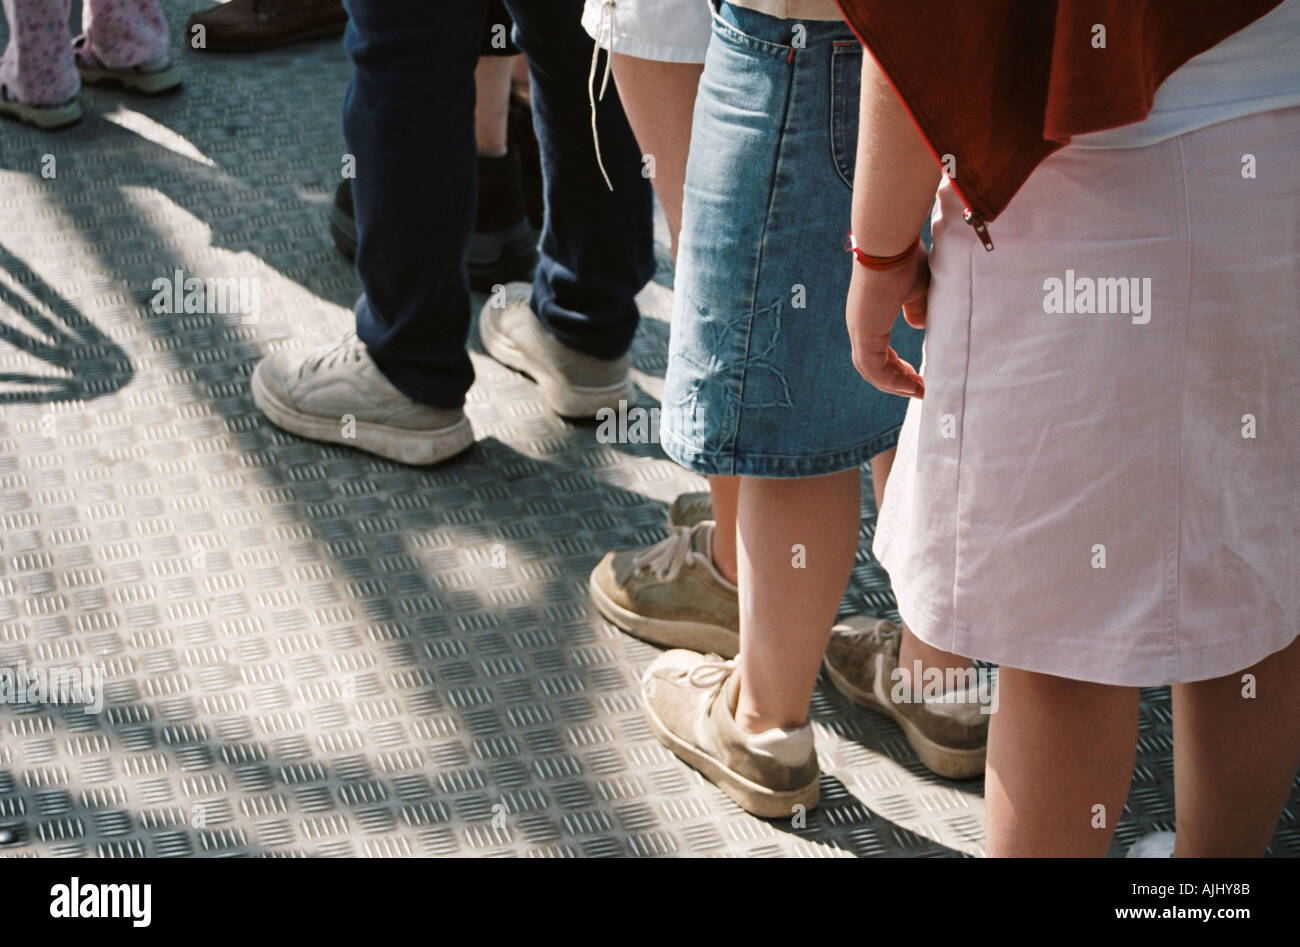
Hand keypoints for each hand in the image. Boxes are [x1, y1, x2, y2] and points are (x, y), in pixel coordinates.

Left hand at [845, 245, 928, 397]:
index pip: (877, 349)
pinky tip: (911, 386)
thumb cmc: (904, 258)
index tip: (916, 376)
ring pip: (871, 370)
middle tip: (918, 389)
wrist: (890, 242)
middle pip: (872, 365)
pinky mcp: (864, 331)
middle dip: (895, 380)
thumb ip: (917, 308)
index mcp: (869, 314)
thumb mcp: (917, 288)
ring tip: (918, 392)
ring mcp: (859, 328)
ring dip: (894, 385)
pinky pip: (874, 368)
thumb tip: (919, 323)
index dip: (896, 366)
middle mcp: (860, 324)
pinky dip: (891, 381)